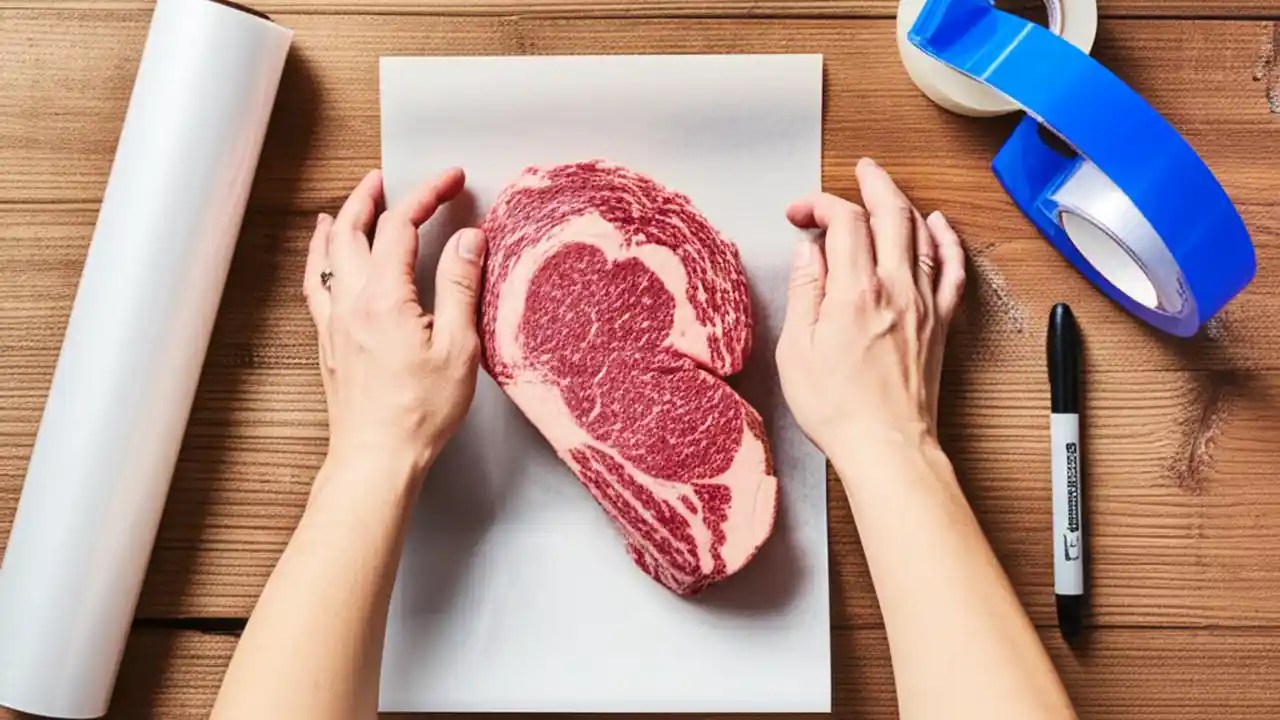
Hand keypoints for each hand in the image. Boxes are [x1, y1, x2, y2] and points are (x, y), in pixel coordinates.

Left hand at [303, 168, 485, 481]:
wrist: (377, 458)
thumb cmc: (419, 413)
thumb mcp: (459, 348)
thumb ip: (461, 287)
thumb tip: (469, 239)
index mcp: (385, 298)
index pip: (400, 226)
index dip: (426, 195)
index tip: (450, 180)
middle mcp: (351, 303)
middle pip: (352, 231)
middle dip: (370, 196)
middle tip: (388, 179)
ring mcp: (334, 324)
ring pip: (327, 256)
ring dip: (340, 223)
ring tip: (347, 207)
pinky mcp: (329, 345)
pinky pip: (316, 287)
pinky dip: (320, 261)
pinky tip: (325, 263)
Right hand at [776, 158, 965, 454]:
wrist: (886, 446)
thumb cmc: (838, 409)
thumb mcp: (796, 350)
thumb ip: (804, 293)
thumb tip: (807, 254)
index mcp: (854, 292)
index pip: (843, 222)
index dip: (820, 204)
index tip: (800, 214)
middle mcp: (894, 288)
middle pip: (890, 213)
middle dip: (872, 183)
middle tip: (859, 170)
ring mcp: (922, 303)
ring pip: (920, 233)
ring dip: (904, 203)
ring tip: (888, 189)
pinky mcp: (939, 323)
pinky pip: (951, 269)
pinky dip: (946, 240)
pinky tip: (938, 226)